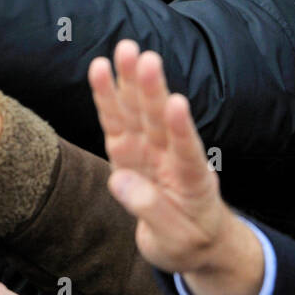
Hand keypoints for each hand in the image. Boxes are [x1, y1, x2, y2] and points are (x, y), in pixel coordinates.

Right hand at [89, 41, 263, 294]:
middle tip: (141, 55)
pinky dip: (108, 99)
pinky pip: (116, 124)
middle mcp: (171, 157)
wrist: (193, 243)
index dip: (180, 128)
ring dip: (128, 82)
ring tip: (123, 50)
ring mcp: (149, 152)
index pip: (187, 151)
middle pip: (158, 120)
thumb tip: (117, 180)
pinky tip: (101, 70)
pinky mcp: (129, 155)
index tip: (177, 102)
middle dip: (149, 88)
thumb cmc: (188, 239)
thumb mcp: (175, 240)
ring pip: (137, 114)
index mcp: (192, 179)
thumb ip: (150, 210)